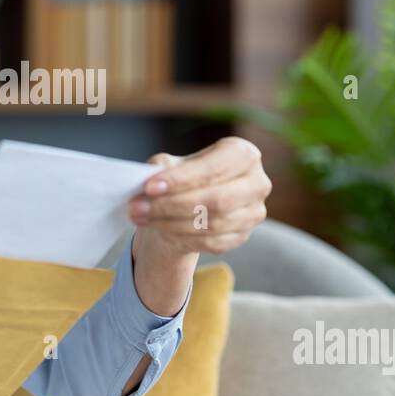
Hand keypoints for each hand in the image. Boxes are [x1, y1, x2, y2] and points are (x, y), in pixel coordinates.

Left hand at [128, 136, 272, 258]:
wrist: (190, 204)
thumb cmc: (183, 177)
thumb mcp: (172, 164)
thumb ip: (162, 167)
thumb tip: (149, 177)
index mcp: (243, 154)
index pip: (214, 168)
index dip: (182, 179)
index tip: (149, 187)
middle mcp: (257, 183)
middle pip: (216, 200)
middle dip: (173, 205)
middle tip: (137, 207)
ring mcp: (253, 213)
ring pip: (212, 224)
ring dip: (170, 223)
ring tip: (140, 217)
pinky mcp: (242, 236)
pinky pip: (211, 242)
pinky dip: (181, 237)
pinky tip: (158, 229)